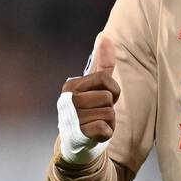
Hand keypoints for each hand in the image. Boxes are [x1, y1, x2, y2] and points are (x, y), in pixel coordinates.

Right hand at [57, 32, 120, 163]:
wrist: (77, 144)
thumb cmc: (88, 111)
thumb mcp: (94, 87)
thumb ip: (102, 64)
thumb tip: (106, 37)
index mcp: (71, 86)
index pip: (106, 80)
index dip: (112, 92)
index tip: (103, 100)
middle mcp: (68, 99)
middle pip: (108, 98)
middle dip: (109, 109)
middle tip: (97, 115)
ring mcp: (72, 117)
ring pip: (108, 114)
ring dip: (108, 122)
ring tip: (95, 124)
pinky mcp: (78, 134)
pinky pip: (105, 129)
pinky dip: (105, 134)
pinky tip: (95, 135)